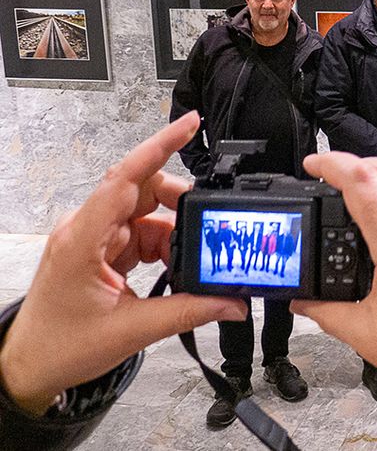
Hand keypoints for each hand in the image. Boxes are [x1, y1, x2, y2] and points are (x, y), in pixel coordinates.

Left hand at [0, 113, 246, 414]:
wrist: (29, 367)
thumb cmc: (59, 346)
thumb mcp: (132, 330)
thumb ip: (189, 311)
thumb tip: (230, 300)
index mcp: (84, 238)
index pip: (125, 176)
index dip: (160, 146)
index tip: (190, 124)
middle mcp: (87, 229)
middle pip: (143, 190)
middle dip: (180, 204)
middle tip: (210, 225)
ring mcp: (93, 239)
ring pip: (146, 215)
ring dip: (173, 234)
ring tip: (190, 263)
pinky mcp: (100, 252)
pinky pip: (140, 235)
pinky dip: (163, 248)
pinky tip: (174, 269)